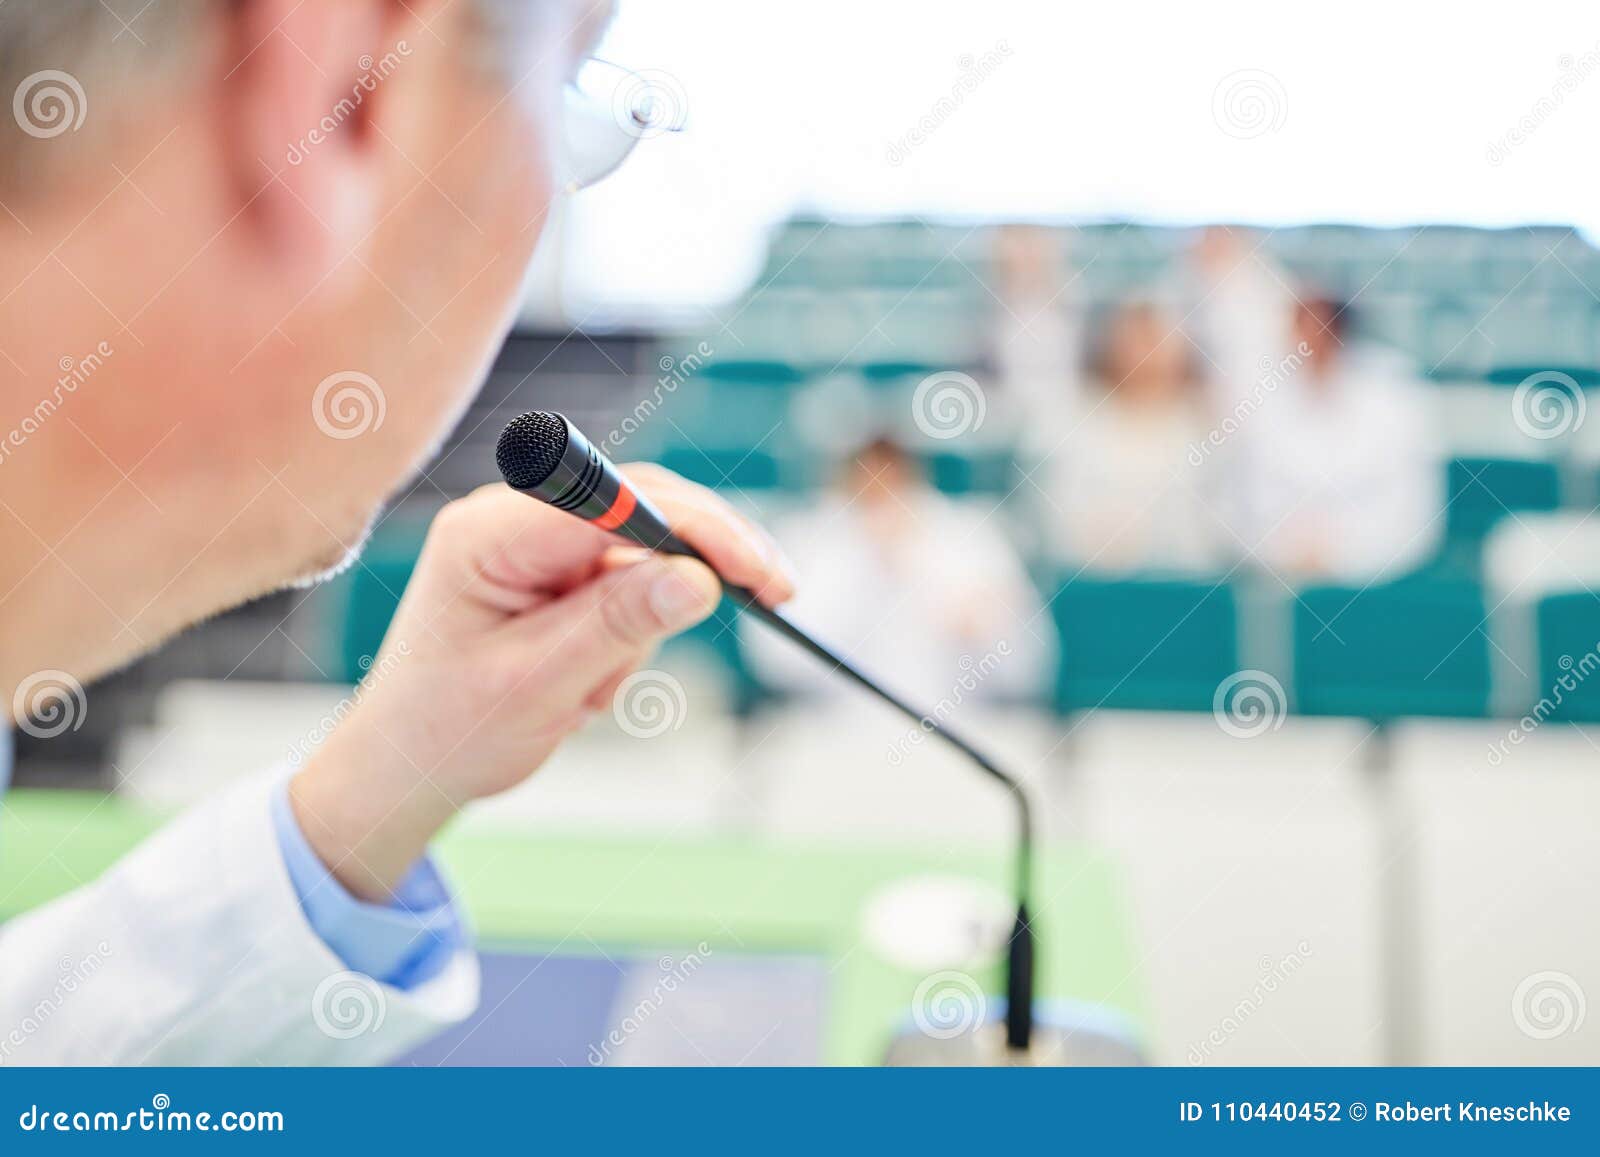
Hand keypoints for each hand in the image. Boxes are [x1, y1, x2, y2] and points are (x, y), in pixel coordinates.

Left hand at [290, 466, 793, 900]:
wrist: (408, 763)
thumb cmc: (447, 728)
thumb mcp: (536, 685)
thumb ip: (617, 624)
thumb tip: (701, 580)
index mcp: (489, 532)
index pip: (615, 501)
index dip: (696, 527)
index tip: (754, 570)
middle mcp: (515, 519)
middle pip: (645, 504)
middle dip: (705, 556)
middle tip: (775, 596)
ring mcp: (539, 541)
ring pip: (647, 551)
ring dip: (646, 624)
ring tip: (589, 695)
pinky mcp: (559, 568)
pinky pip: (631, 583)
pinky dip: (631, 637)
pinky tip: (586, 685)